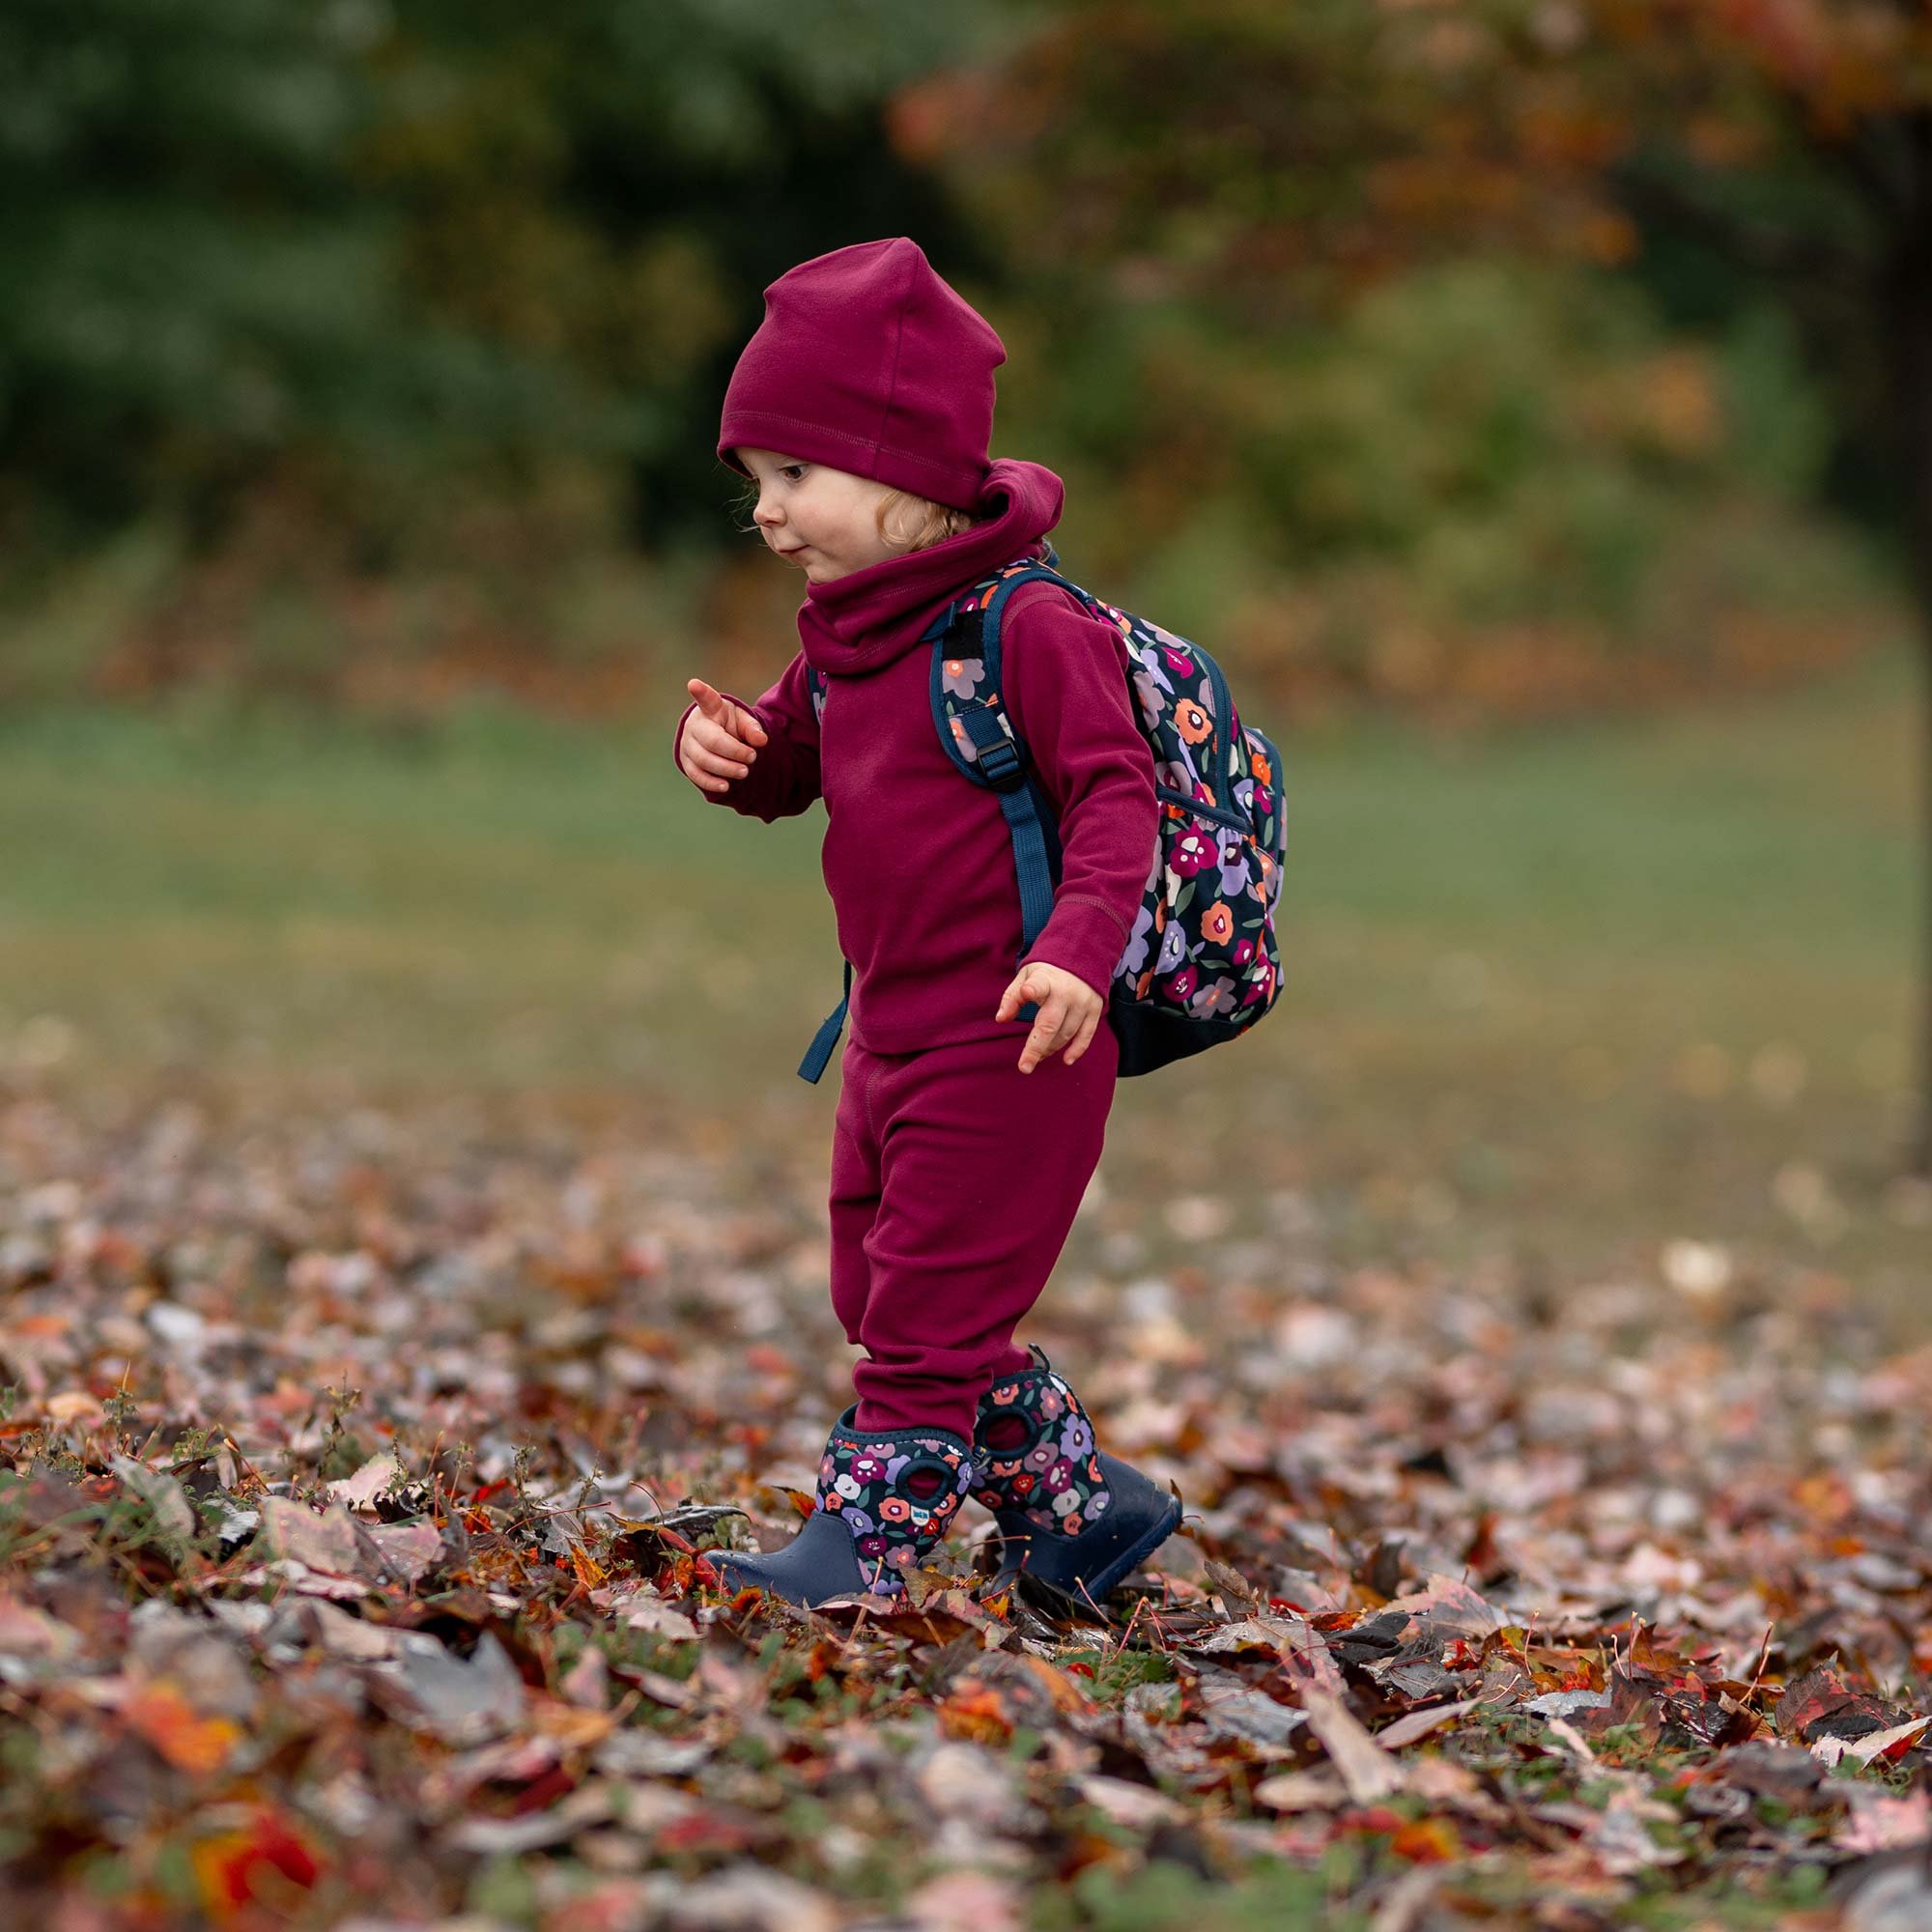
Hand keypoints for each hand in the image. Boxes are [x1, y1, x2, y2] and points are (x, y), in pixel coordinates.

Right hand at [678, 677, 768, 791]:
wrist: (716, 737)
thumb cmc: (730, 725)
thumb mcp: (744, 721)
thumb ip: (753, 728)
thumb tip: (761, 741)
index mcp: (711, 709)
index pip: (706, 699)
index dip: (700, 691)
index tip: (694, 684)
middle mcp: (695, 724)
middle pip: (712, 741)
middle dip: (734, 752)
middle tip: (752, 758)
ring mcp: (687, 743)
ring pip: (703, 760)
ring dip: (726, 768)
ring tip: (744, 772)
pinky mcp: (685, 761)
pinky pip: (695, 774)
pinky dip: (710, 782)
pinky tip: (725, 786)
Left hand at [995, 961, 1104, 1072]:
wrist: (1083, 955)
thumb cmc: (1047, 971)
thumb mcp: (1027, 975)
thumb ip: (1012, 997)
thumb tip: (1001, 1019)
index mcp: (1046, 980)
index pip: (1038, 985)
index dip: (1032, 990)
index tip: (1026, 992)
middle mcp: (1066, 992)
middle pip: (1050, 1024)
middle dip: (1036, 1047)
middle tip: (1024, 1067)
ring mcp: (1083, 1002)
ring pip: (1066, 1033)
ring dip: (1050, 1048)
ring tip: (1037, 1056)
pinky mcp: (1095, 1009)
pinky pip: (1086, 1035)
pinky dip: (1077, 1049)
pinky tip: (1066, 1060)